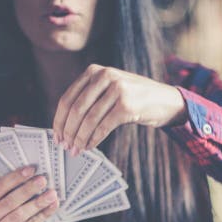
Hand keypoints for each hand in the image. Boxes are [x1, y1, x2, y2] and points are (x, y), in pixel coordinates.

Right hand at [0, 167, 58, 221]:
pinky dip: (43, 214)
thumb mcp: (6, 209)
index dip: (14, 178)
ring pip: (19, 215)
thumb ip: (13, 194)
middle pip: (8, 202)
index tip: (30, 169)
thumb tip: (34, 176)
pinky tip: (52, 206)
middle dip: (27, 189)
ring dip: (37, 202)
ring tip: (51, 194)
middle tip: (42, 180)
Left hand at [52, 64, 186, 154]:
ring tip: (76, 149)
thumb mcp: (109, 89)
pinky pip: (103, 127)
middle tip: (65, 146)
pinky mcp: (127, 106)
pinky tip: (90, 147)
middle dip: (68, 131)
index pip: (68, 98)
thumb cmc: (134, 98)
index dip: (59, 120)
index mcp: (94, 71)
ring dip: (80, 138)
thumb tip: (65, 125)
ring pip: (89, 119)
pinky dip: (94, 139)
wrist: (165, 100)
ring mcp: (117, 90)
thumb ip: (89, 98)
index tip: (56, 136)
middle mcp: (105, 76)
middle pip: (76, 109)